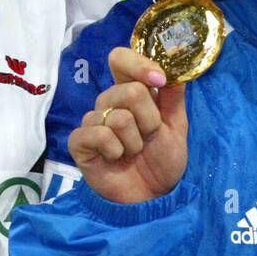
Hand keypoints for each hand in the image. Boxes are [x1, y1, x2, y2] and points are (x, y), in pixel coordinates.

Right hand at [68, 47, 188, 204]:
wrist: (152, 196)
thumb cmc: (163, 159)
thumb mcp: (177, 126)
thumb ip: (173, 96)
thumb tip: (172, 67)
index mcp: (131, 91)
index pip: (121, 59)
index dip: (139, 64)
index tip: (159, 80)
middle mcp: (109, 102)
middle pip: (129, 91)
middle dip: (149, 120)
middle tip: (149, 137)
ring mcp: (92, 121)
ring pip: (118, 117)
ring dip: (135, 141)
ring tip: (133, 152)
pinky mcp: (79, 142)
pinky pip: (98, 134)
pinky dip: (115, 150)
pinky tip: (115, 159)